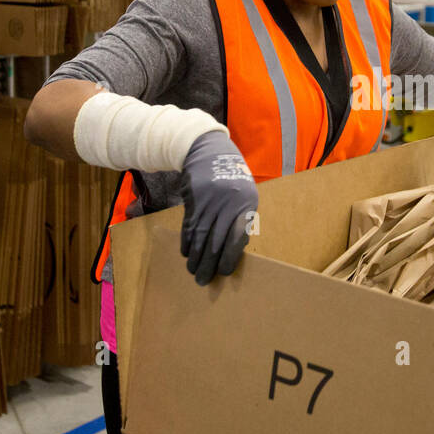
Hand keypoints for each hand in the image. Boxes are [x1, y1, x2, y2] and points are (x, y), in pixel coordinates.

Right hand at [178, 132, 258, 284]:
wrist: (209, 152)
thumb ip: (241, 219)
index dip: (229, 257)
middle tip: (204, 281)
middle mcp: (228, 204)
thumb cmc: (232, 179)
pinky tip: (187, 254)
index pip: (237, 238)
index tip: (224, 272)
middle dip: (209, 264)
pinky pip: (189, 226)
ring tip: (194, 272)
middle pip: (216, 241)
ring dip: (196, 257)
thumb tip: (234, 250)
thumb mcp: (244, 194)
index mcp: (246, 204)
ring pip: (200, 237)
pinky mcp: (193, 200)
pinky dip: (187, 243)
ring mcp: (209, 201)